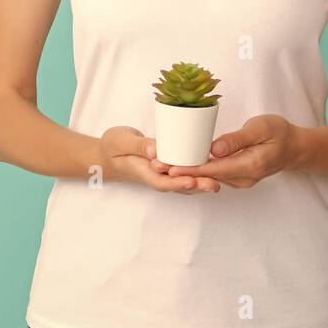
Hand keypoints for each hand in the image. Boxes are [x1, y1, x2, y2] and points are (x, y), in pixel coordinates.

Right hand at [99, 126, 218, 193]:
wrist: (108, 152)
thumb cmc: (113, 146)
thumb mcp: (122, 142)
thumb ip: (139, 146)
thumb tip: (155, 152)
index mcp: (143, 171)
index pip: (162, 182)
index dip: (178, 183)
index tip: (191, 181)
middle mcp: (155, 175)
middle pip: (177, 185)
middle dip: (196, 186)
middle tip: (214, 184)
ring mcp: (162, 173)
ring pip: (183, 181)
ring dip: (200, 182)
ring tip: (218, 181)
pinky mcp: (167, 167)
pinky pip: (183, 173)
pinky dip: (197, 174)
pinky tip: (213, 171)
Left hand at [153, 113, 295, 188]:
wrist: (294, 147)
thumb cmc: (279, 133)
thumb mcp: (261, 127)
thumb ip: (237, 139)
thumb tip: (215, 149)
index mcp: (250, 165)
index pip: (215, 170)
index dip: (191, 169)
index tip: (170, 168)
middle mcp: (243, 178)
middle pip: (207, 177)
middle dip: (181, 172)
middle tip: (157, 166)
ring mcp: (240, 180)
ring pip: (208, 178)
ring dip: (186, 172)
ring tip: (162, 165)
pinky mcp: (236, 177)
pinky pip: (213, 175)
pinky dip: (197, 170)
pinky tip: (180, 164)